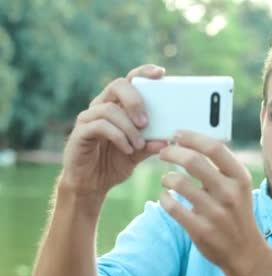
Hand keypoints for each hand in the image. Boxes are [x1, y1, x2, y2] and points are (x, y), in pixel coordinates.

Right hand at [60, 64, 167, 195]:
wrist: (91, 184)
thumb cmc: (114, 163)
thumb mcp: (138, 153)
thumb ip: (151, 144)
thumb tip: (168, 140)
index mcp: (118, 105)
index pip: (130, 80)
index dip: (143, 72)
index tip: (161, 73)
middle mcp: (102, 106)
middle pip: (117, 85)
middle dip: (135, 100)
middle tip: (146, 122)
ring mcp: (89, 118)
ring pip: (109, 109)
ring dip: (128, 127)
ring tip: (139, 144)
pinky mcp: (80, 132)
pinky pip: (99, 126)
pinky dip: (118, 136)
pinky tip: (128, 149)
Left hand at [158, 130, 268, 275]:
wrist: (245, 252)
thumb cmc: (237, 213)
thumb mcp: (239, 187)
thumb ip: (221, 168)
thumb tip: (192, 143)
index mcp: (240, 178)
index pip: (215, 148)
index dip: (193, 138)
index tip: (177, 134)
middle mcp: (230, 193)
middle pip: (193, 161)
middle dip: (172, 152)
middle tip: (164, 152)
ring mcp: (215, 213)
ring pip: (179, 183)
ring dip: (167, 177)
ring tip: (167, 178)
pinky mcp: (201, 230)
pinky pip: (173, 207)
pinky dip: (164, 198)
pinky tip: (166, 196)